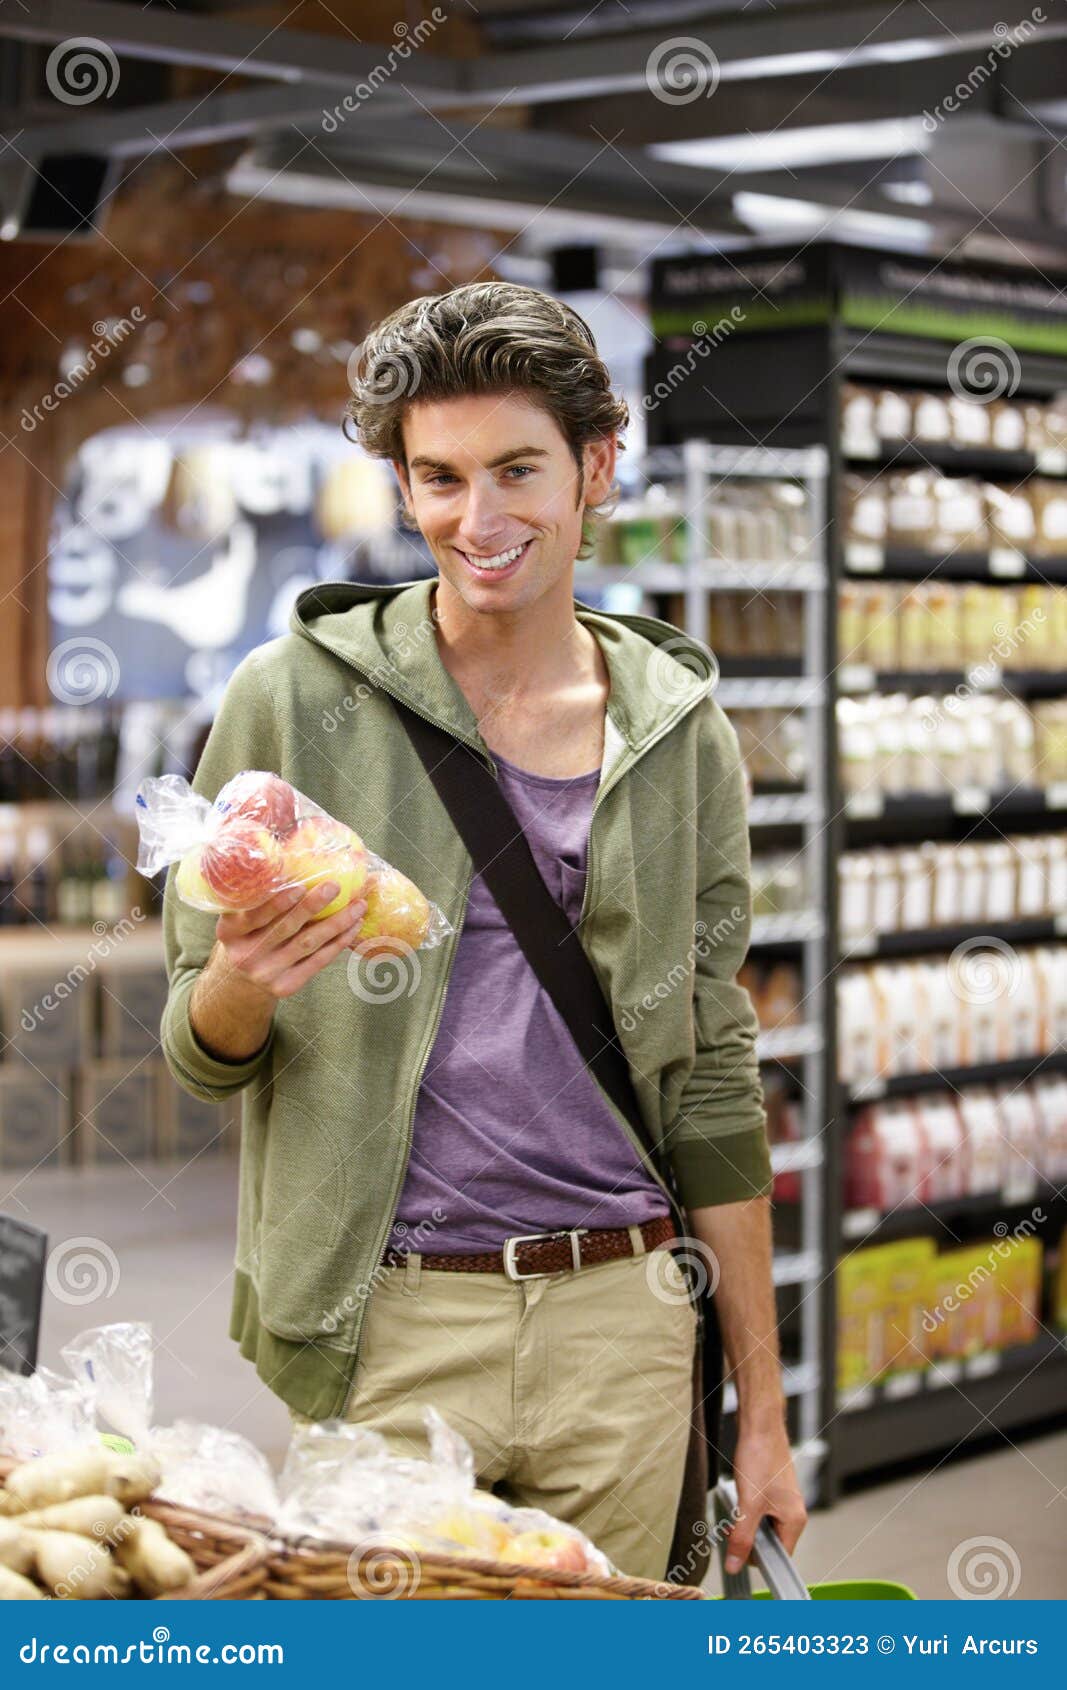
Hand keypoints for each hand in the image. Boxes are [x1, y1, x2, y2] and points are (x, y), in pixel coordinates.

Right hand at [214, 881, 368, 1000]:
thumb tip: (294, 856)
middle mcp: (244, 955)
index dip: (278, 903)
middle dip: (313, 907)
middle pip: (285, 929)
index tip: (300, 886)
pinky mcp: (285, 987)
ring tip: (357, 906)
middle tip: (334, 886)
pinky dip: (338, 943)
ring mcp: (265, 974)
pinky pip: (317, 962)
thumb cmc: (248, 932)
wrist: (240, 977)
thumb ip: (255, 894)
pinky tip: (353, 927)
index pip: (254, 916)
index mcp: (229, 932)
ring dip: (336, 924)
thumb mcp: (238, 915)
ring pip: (307, 945)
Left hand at [724, 1425, 807, 1574]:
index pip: (779, 1558)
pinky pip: (761, 1510)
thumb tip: (735, 1566)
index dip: (756, 1557)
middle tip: (730, 1528)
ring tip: (733, 1511)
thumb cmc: (760, 1459)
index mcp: (795, 1521)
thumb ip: (742, 1538)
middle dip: (748, 1538)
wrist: (760, 1424)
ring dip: (746, 1524)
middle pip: (771, 1543)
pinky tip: (738, 1498)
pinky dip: (748, 1510)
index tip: (737, 1548)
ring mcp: (785, 1500)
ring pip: (763, 1526)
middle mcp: (794, 1512)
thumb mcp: (748, 1505)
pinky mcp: (775, 1489)